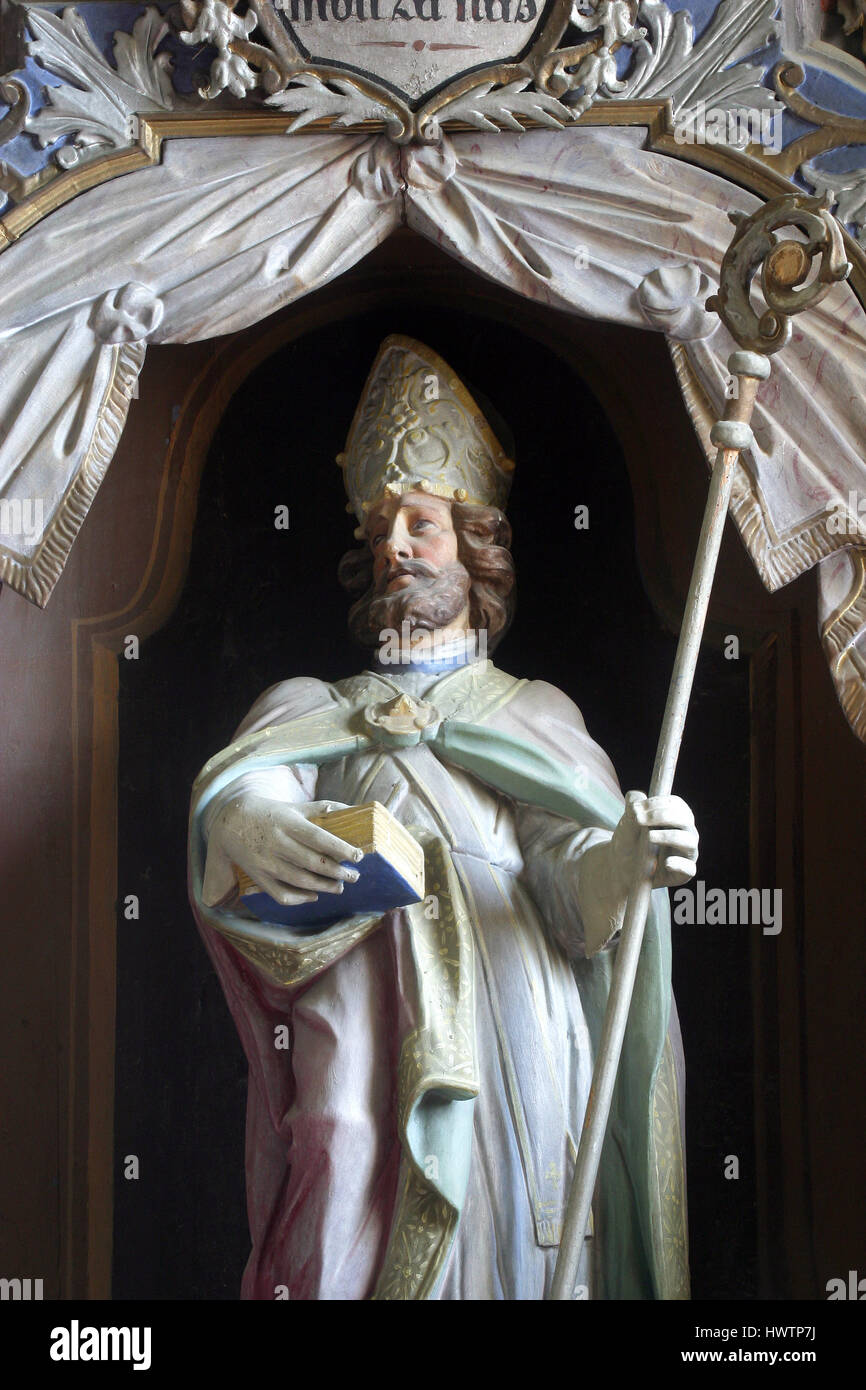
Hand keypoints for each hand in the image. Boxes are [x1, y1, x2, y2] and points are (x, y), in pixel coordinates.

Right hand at [202, 795, 363, 908]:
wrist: (230, 823)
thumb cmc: (269, 813)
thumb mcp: (293, 807)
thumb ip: (321, 809)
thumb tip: (351, 809)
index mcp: (288, 823)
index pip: (319, 837)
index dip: (340, 848)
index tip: (359, 856)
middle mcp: (277, 843)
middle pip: (313, 862)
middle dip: (338, 872)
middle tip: (355, 876)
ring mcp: (266, 862)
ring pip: (300, 880)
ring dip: (324, 887)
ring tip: (340, 887)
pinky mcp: (259, 877)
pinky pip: (281, 894)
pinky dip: (300, 899)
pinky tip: (315, 895)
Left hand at [609, 791, 698, 895]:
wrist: (620, 870)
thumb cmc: (629, 843)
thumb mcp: (627, 825)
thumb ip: (632, 809)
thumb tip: (635, 796)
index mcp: (674, 819)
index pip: (676, 804)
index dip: (659, 802)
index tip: (638, 807)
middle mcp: (684, 834)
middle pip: (685, 819)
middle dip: (663, 816)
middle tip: (639, 819)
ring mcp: (685, 854)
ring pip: (690, 842)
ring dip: (670, 836)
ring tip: (649, 837)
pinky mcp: (682, 874)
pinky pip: (689, 869)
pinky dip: (679, 864)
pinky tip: (666, 863)